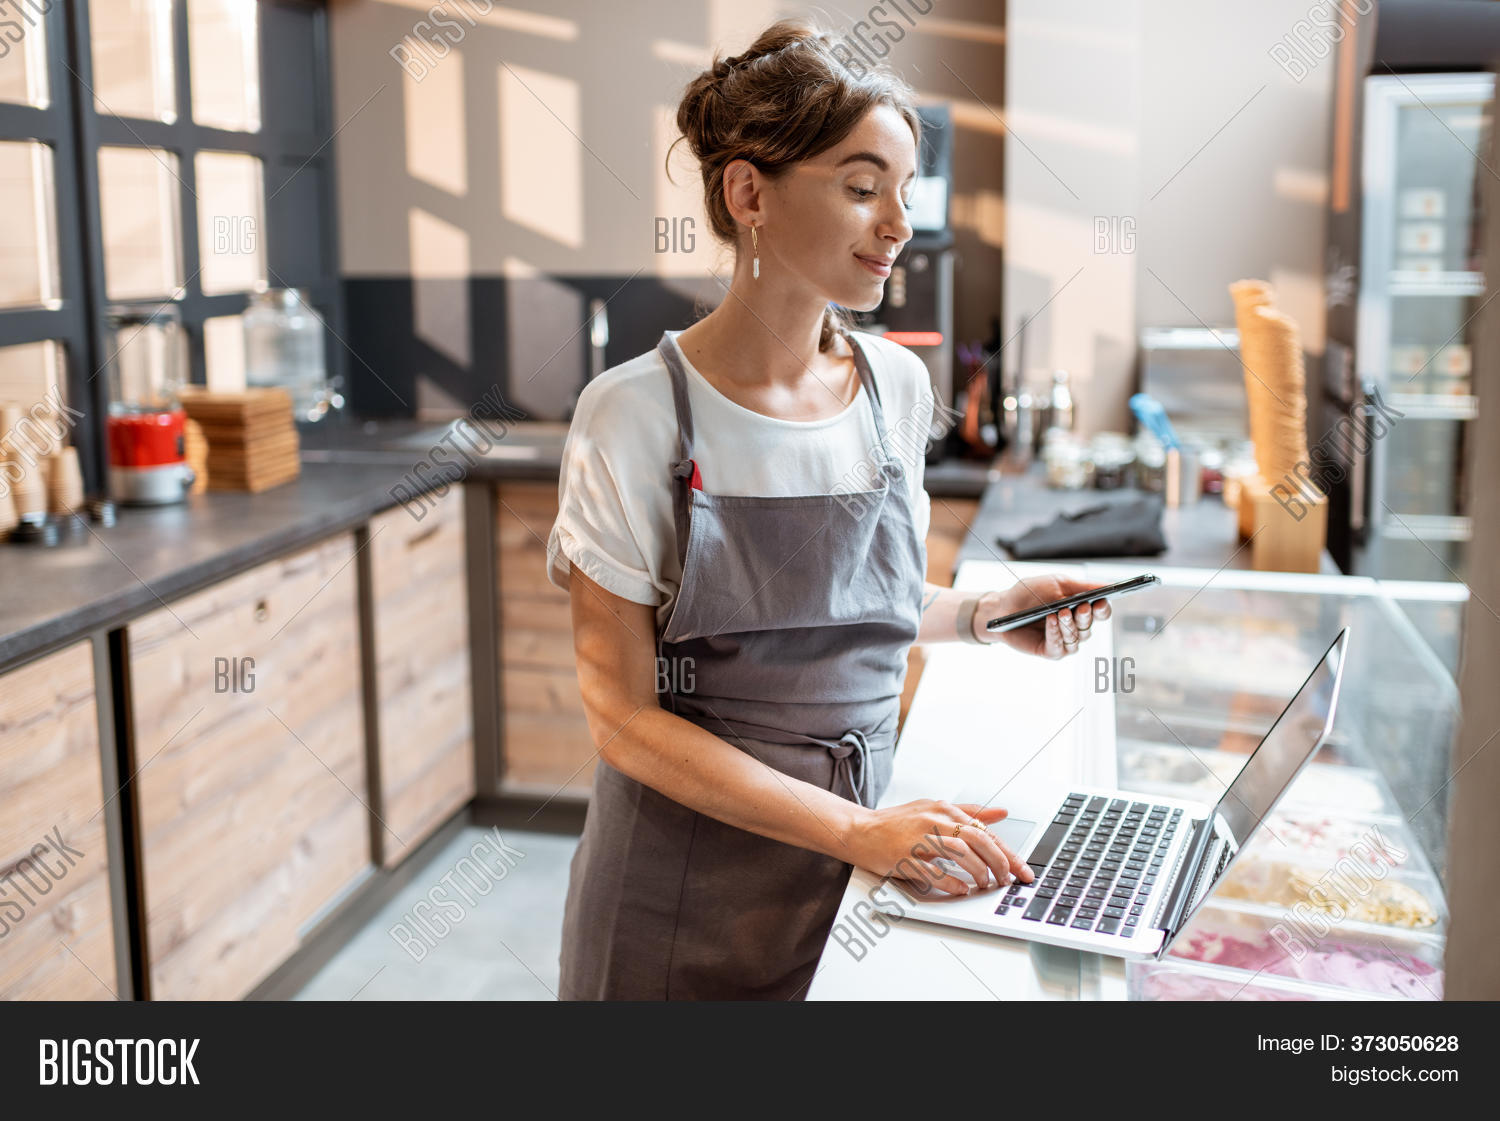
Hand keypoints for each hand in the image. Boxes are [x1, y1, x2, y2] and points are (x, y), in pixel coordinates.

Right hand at [847, 800, 1033, 896]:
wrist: (859, 830)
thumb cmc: (896, 824)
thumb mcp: (933, 810)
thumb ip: (968, 812)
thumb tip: (1001, 813)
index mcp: (944, 809)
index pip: (986, 831)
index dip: (1008, 853)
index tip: (1022, 869)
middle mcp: (934, 819)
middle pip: (978, 840)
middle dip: (999, 863)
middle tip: (1007, 880)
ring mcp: (918, 838)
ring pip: (960, 853)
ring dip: (978, 872)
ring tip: (985, 885)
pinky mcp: (904, 855)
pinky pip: (933, 871)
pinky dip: (951, 882)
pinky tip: (961, 890)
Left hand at [973, 575, 1111, 658]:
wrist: (1002, 606)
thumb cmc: (1030, 593)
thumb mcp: (1057, 584)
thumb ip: (1082, 586)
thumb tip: (1108, 586)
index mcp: (1080, 610)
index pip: (1100, 613)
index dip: (1103, 608)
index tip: (1101, 601)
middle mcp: (1075, 628)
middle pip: (1089, 627)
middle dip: (1086, 617)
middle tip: (1082, 607)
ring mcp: (1063, 641)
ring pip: (1076, 639)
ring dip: (1069, 625)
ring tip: (1062, 612)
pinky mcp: (1049, 651)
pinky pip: (1058, 646)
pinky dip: (1055, 633)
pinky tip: (1051, 620)